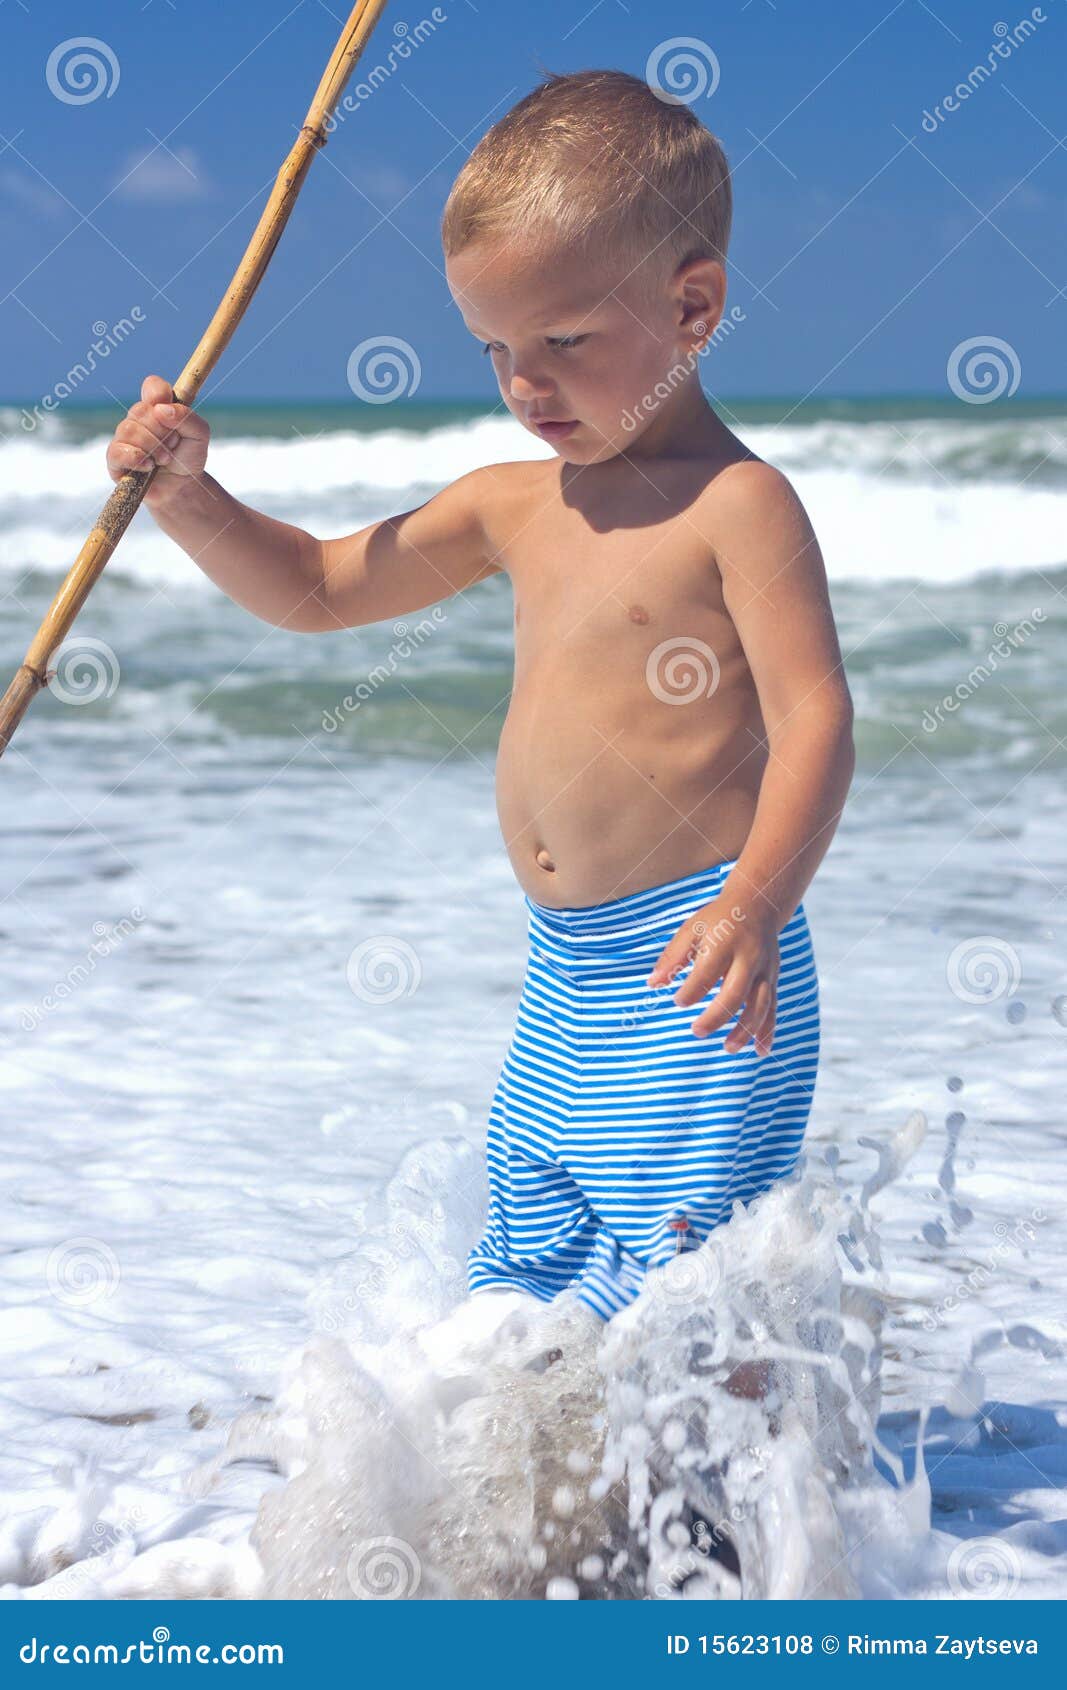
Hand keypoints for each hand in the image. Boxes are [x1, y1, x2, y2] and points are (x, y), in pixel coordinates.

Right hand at [106, 373, 209, 493]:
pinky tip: (148, 467)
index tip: (168, 410)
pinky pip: (117, 451)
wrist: (182, 488)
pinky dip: (136, 458)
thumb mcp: (200, 436)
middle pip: (141, 410)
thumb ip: (187, 417)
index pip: (152, 386)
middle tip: (173, 446)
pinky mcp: (115, 459)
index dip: (159, 394)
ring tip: (164, 460)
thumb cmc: (188, 459)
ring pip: (129, 429)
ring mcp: (124, 438)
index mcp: (158, 408)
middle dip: (162, 431)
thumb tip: (161, 409)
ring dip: (152, 446)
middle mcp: (138, 419)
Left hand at [646, 894, 779, 1053]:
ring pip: (760, 1004)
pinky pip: (773, 1009)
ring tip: (728, 1049)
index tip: (677, 1000)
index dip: (691, 992)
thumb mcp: (691, 929)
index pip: (707, 973)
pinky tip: (760, 1052)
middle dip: (717, 1015)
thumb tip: (652, 984)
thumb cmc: (717, 920)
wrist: (757, 905)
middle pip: (736, 991)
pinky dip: (768, 1032)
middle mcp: (749, 957)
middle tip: (696, 1032)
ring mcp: (765, 970)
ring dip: (746, 1029)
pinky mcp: (773, 980)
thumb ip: (672, 957)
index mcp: (724, 943)